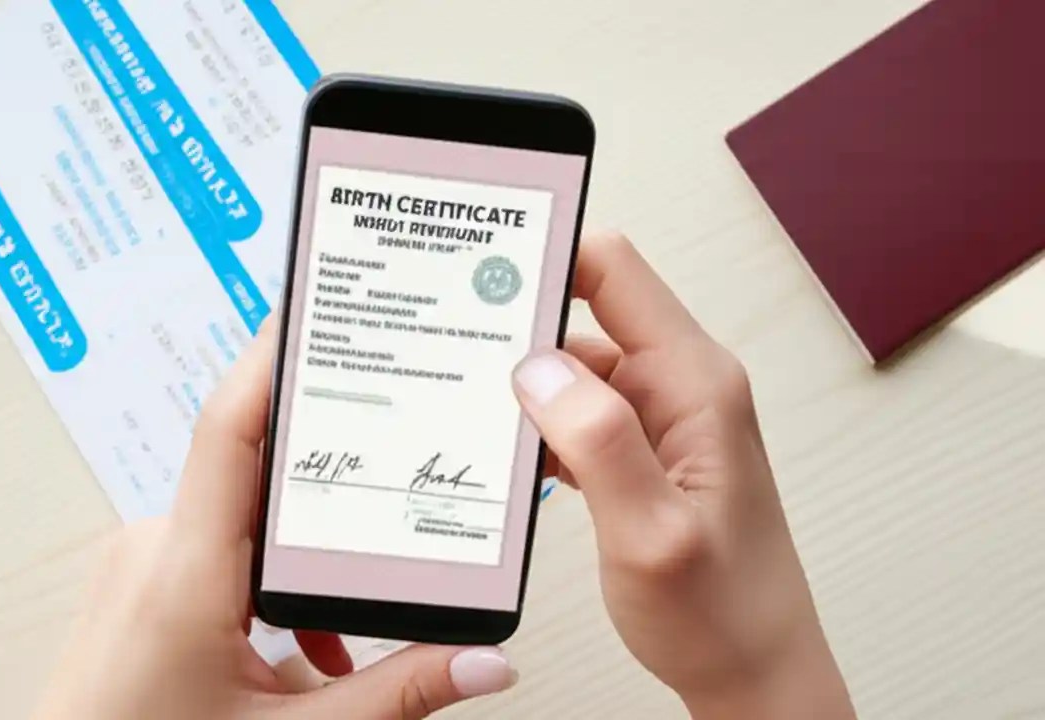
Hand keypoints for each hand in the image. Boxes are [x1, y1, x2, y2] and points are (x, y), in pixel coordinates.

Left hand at [34, 320, 516, 719]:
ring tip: (339, 629)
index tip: (313, 309)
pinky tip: (298, 653)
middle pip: (255, 476)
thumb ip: (395, 695)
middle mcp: (153, 551)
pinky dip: (266, 592)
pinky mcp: (139, 585)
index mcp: (184, 575)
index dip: (274, 363)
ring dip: (299, 563)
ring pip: (241, 525)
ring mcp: (140, 565)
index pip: (231, 432)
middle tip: (388, 463)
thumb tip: (479, 662)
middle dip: (329, 487)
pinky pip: (216, 557)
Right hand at [512, 233, 854, 718]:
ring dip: (522, 388)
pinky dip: (537, 428)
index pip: (614, 273)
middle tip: (453, 353)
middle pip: (583, 315)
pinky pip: (576, 414)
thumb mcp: (653, 533)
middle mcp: (678, 387)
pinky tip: (508, 453)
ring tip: (468, 409)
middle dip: (517, 330)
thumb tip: (539, 368)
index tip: (484, 268)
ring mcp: (658, 419)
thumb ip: (600, 443)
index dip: (549, 256)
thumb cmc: (724, 614)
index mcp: (693, 383)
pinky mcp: (640, 452)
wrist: (754, 673)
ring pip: (570, 370)